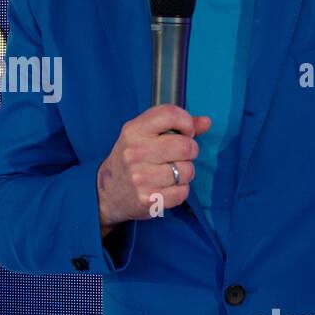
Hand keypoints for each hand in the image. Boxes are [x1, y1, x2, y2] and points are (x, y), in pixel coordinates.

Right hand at [96, 104, 211, 233]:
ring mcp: (140, 178)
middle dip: (190, 151)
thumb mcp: (144, 135)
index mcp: (133, 131)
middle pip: (185, 146)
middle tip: (180, 155)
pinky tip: (166, 187)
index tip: (186, 131)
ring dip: (185, 173)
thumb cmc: (131, 159)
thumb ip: (175, 125)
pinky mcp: (148, 200)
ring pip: (187, 171)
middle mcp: (134, 152)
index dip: (186, 122)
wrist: (108, 191)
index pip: (170, 115)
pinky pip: (182, 192)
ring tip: (171, 172)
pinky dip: (180, 191)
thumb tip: (206, 122)